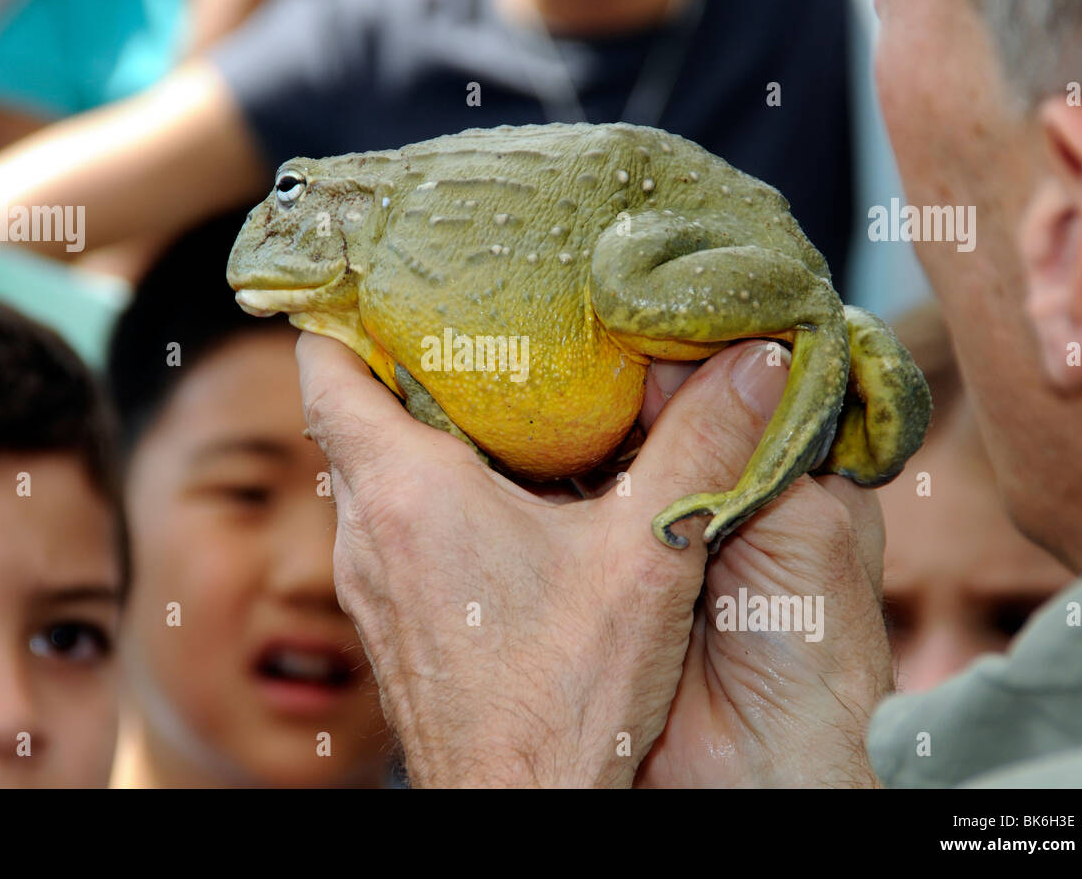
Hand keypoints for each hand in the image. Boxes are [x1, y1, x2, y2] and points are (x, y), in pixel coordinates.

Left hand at [299, 330, 876, 786]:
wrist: (527, 814)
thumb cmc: (565, 706)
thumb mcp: (647, 561)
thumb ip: (701, 451)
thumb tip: (756, 363)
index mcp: (406, 493)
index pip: (325, 364)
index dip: (345, 305)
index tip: (387, 266)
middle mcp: (369, 533)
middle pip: (354, 411)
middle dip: (409, 357)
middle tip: (478, 316)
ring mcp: (375, 583)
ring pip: (376, 472)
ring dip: (425, 428)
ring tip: (504, 391)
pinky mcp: (397, 621)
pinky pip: (397, 526)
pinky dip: (436, 489)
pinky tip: (511, 496)